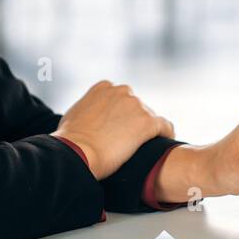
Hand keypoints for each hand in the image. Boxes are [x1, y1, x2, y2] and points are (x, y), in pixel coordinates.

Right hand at [55, 80, 173, 179]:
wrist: (78, 151)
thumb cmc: (71, 139)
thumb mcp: (74, 114)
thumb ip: (87, 109)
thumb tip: (89, 117)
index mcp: (104, 87)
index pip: (121, 98)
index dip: (121, 114)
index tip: (120, 128)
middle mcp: (122, 91)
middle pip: (136, 107)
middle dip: (134, 121)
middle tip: (129, 142)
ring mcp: (136, 105)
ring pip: (150, 117)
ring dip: (148, 130)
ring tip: (144, 147)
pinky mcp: (148, 122)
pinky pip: (165, 127)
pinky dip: (166, 134)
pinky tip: (165, 143)